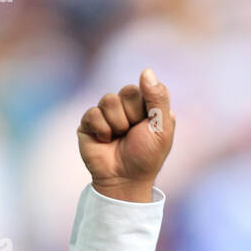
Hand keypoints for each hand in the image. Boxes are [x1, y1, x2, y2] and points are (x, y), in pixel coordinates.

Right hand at [77, 68, 175, 201]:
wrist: (125, 180)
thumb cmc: (146, 157)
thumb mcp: (162, 129)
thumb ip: (158, 98)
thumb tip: (146, 70)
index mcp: (146, 106)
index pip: (145, 87)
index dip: (147, 108)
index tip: (148, 126)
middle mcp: (126, 106)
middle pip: (127, 91)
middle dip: (132, 116)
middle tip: (132, 133)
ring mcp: (106, 113)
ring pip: (109, 100)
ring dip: (117, 124)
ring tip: (118, 138)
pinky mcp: (89, 122)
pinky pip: (93, 113)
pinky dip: (102, 130)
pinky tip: (105, 141)